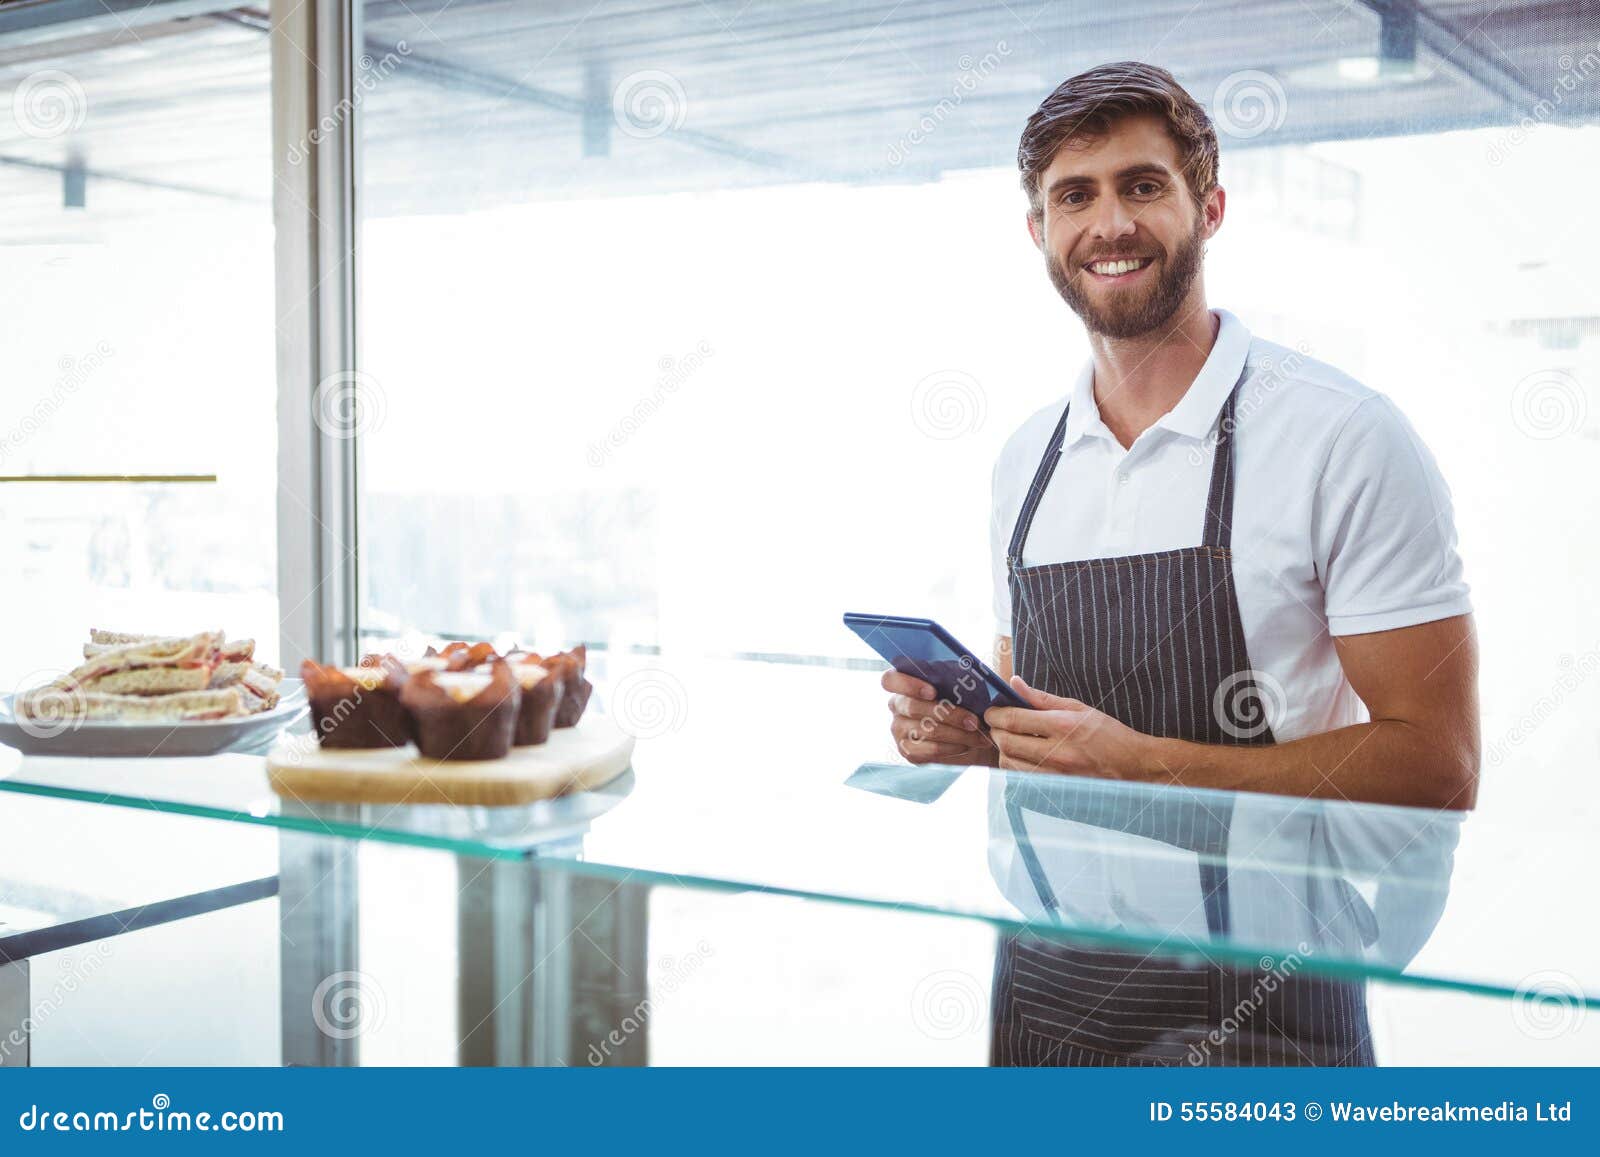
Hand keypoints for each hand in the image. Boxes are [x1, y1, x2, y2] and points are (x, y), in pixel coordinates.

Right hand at [883, 669, 998, 765]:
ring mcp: (899, 730)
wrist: (978, 731)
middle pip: (911, 708)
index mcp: (903, 681)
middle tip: (974, 720)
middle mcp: (896, 705)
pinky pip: (926, 751)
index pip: (889, 680)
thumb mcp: (971, 680)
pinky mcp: (908, 751)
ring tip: (980, 734)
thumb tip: (981, 651)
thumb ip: (968, 668)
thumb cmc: (971, 700)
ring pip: (924, 731)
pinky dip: (950, 748)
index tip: (933, 691)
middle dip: (947, 714)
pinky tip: (966, 745)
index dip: (908, 684)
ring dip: (955, 733)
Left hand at [984, 676, 1153, 778]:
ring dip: (1004, 750)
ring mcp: (1056, 775)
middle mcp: (1057, 752)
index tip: (991, 711)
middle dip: (996, 731)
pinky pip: (1021, 780)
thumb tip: (1014, 683)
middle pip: (1007, 742)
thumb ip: (1042, 698)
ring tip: (1011, 740)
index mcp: (1063, 726)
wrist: (1133, 767)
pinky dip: (1015, 767)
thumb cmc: (1108, 734)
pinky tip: (1023, 758)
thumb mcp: (1079, 708)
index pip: (1014, 719)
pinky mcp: (1056, 791)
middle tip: (998, 724)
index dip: (995, 714)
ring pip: (1010, 764)